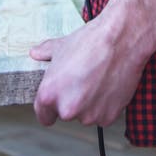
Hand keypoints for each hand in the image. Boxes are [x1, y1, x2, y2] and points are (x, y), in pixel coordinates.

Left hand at [30, 15, 146, 127]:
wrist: (121, 39)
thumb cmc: (91, 41)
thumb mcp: (62, 46)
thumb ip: (45, 53)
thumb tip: (35, 53)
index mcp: (49, 94)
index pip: (44, 115)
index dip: (49, 108)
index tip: (57, 101)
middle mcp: (67, 109)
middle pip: (66, 113)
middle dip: (72, 101)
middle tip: (82, 80)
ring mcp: (89, 115)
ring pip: (86, 115)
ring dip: (90, 104)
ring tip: (97, 80)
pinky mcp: (108, 117)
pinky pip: (103, 115)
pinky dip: (105, 105)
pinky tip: (108, 85)